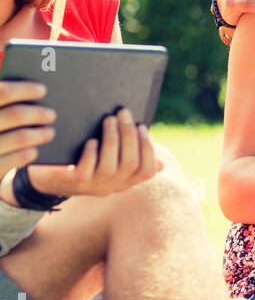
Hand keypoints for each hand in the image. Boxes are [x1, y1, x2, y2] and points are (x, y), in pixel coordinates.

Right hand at [0, 81, 56, 178]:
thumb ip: (2, 103)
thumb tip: (36, 92)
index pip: (3, 92)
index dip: (25, 90)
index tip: (42, 90)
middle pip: (16, 114)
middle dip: (38, 114)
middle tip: (52, 114)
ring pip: (21, 137)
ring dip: (40, 134)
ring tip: (49, 132)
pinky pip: (18, 158)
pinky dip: (28, 153)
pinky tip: (33, 150)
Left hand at [27, 108, 162, 197]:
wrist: (50, 177)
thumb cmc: (86, 161)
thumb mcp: (112, 162)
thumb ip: (132, 157)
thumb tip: (158, 161)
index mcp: (126, 180)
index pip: (147, 171)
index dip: (147, 148)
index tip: (141, 126)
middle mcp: (113, 186)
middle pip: (130, 164)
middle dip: (129, 135)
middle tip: (123, 113)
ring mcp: (94, 186)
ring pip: (110, 167)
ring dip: (112, 139)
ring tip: (109, 119)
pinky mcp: (76, 182)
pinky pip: (87, 170)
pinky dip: (91, 153)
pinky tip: (91, 140)